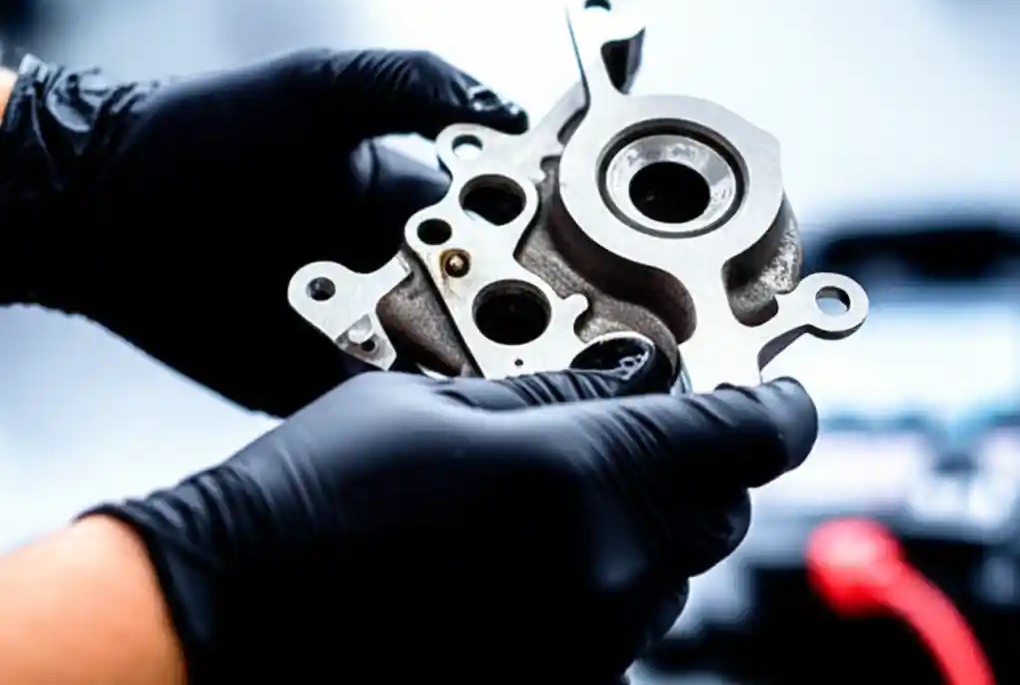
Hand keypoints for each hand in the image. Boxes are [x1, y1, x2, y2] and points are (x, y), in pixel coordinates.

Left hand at [0, 49, 526, 414]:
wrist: (100, 208)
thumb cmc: (205, 133)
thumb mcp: (315, 89)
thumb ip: (408, 84)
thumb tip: (506, 108)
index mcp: (414, 204)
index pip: (501, 230)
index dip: (531, 246)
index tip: (552, 261)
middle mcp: (401, 272)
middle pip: (487, 311)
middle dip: (512, 325)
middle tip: (520, 334)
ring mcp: (366, 333)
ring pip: (444, 368)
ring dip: (466, 375)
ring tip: (477, 377)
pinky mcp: (322, 384)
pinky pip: (377, 409)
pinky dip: (402, 414)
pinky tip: (418, 407)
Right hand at [91, 356, 817, 682]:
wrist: (228, 619)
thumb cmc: (314, 501)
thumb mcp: (437, 399)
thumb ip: (558, 388)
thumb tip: (636, 375)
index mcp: (589, 474)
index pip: (749, 435)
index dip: (779, 402)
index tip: (781, 389)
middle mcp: (608, 569)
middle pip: (721, 507)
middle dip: (698, 462)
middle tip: (643, 427)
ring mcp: (587, 641)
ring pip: (673, 573)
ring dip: (647, 526)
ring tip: (563, 494)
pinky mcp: (560, 684)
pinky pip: (619, 623)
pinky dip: (604, 579)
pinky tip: (533, 554)